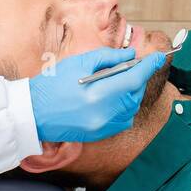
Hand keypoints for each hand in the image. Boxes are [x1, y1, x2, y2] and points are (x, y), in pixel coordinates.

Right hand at [28, 46, 166, 141]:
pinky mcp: (100, 134)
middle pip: (135, 92)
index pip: (135, 77)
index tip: (159, 57)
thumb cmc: (52, 85)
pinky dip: (124, 106)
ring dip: (131, 92)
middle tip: (133, 65)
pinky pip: (123, 119)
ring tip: (120, 80)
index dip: (150, 66)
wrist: (32, 114)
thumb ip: (109, 58)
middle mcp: (105, 113)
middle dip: (138, 77)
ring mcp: (104, 126)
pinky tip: (112, 97)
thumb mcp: (79, 62)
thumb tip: (131, 55)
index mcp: (99, 93)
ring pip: (131, 107)